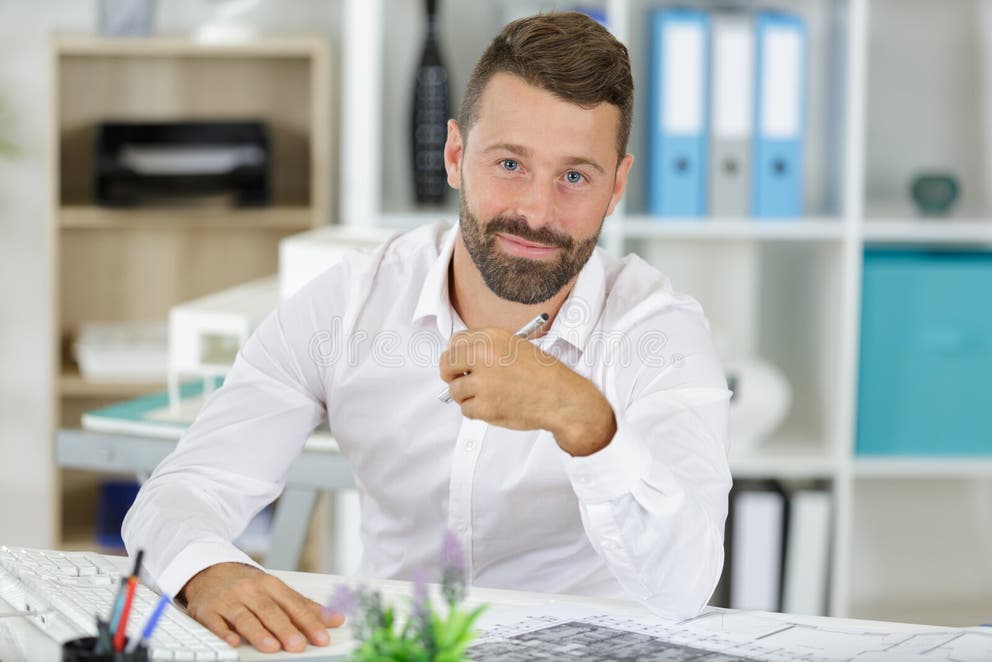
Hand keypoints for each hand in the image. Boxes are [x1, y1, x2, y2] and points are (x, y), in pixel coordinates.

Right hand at [180, 562, 344, 652]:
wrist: (209, 569)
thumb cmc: (248, 584)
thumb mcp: (276, 589)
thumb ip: (304, 606)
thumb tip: (335, 619)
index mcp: (270, 585)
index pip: (293, 604)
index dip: (309, 621)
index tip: (321, 636)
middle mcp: (250, 591)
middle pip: (270, 611)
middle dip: (285, 628)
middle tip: (298, 644)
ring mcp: (228, 600)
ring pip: (245, 617)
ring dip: (258, 633)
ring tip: (272, 647)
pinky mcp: (207, 610)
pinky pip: (215, 623)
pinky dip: (224, 633)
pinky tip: (233, 642)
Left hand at [440, 328, 615, 455]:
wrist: (562, 399)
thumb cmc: (545, 375)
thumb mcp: (517, 346)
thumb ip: (489, 347)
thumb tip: (463, 356)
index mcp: (492, 337)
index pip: (456, 341)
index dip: (455, 353)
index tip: (458, 361)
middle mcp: (485, 356)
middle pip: (446, 364)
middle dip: (449, 373)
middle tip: (457, 379)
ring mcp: (483, 382)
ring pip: (454, 391)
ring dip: (466, 396)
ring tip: (486, 395)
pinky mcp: (484, 407)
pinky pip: (466, 410)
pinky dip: (476, 411)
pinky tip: (493, 406)